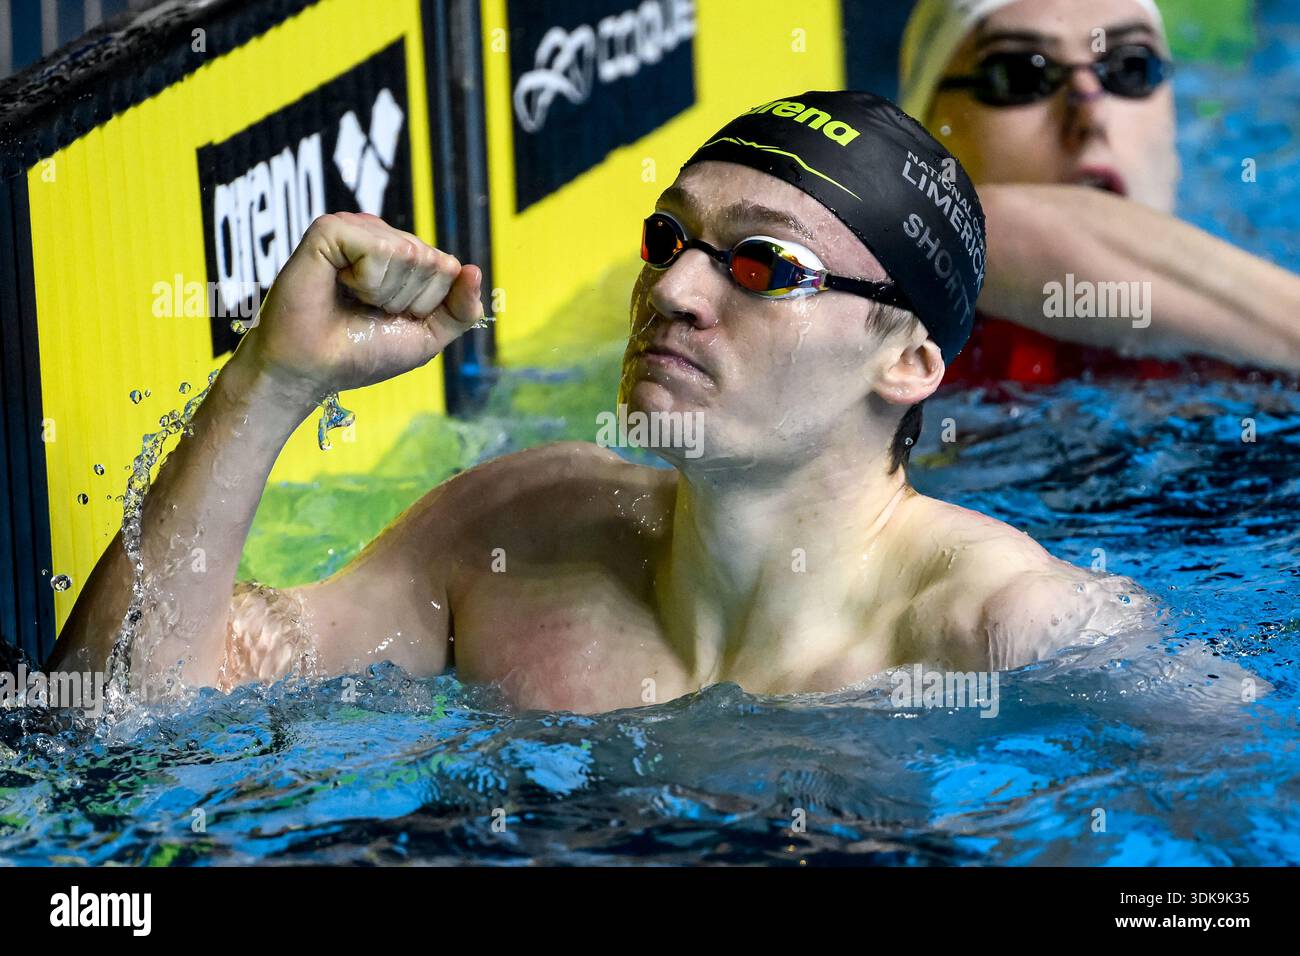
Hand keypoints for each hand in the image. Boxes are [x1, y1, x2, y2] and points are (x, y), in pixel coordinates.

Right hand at [238, 212, 484, 398]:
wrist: (314, 370)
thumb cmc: (362, 353)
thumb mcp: (427, 336)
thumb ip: (461, 309)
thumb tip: (474, 270)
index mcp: (404, 255)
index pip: (449, 269)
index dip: (427, 305)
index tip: (392, 319)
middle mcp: (381, 236)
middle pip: (432, 260)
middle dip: (407, 300)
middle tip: (369, 312)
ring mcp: (355, 229)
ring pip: (408, 253)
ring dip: (385, 292)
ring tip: (353, 300)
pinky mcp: (330, 229)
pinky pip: (378, 248)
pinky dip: (366, 280)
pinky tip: (339, 285)